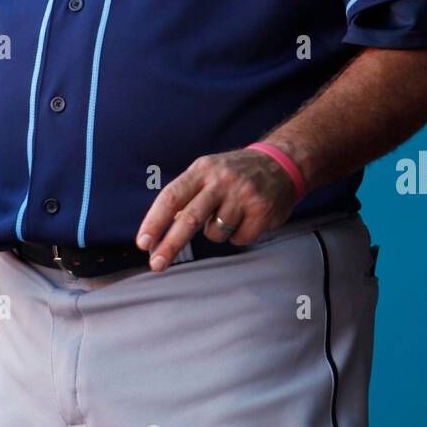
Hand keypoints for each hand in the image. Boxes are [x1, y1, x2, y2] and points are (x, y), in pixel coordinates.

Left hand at [135, 148, 298, 271]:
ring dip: (217, 232)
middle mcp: (221, 180)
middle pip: (190, 218)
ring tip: (230, 214)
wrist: (282, 162)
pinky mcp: (262, 211)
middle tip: (156, 264)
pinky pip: (239, 238)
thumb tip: (160, 227)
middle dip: (170, 244)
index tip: (143, 242)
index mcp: (202, 169)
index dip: (155, 221)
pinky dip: (240, 234)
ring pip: (215, 233)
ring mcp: (243, 195)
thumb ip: (186, 195)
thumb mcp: (208, 171)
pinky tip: (249, 217)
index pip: (172, 196)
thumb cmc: (235, 173)